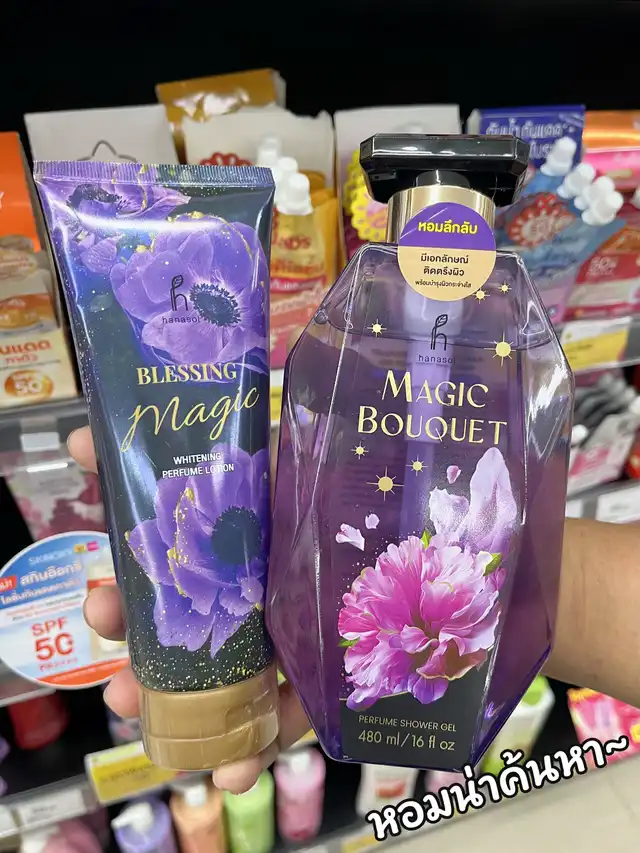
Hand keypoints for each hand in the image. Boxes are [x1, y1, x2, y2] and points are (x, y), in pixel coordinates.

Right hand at [70, 426, 309, 792]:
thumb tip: (80, 434)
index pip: (166, 583)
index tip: (100, 605)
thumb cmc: (332, 476)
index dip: (126, 601)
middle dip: (147, 670)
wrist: (413, 506)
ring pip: (227, 692)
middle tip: (122, 686)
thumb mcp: (261, 454)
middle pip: (188, 644)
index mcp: (230, 551)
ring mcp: (284, 639)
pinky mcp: (320, 677)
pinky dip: (258, 748)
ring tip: (177, 750)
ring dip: (191, 725)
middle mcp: (251, 596)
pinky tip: (233, 773)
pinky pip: (287, 717)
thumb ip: (185, 446)